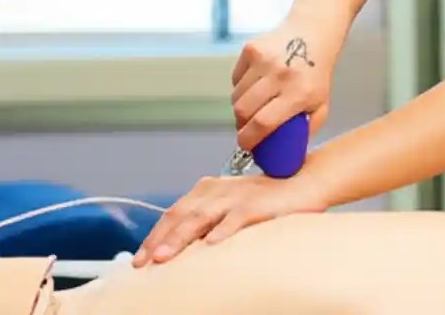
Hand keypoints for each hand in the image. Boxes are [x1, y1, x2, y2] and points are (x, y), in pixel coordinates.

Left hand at [132, 172, 327, 266]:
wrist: (304, 182)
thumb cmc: (267, 200)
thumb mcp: (231, 209)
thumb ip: (210, 222)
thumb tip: (186, 247)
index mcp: (207, 190)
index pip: (173, 212)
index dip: (155, 235)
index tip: (140, 257)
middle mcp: (217, 190)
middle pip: (181, 215)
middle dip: (159, 239)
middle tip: (144, 261)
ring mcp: (236, 195)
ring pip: (201, 216)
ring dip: (180, 238)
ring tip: (165, 257)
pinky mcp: (257, 203)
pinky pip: (236, 217)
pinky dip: (223, 230)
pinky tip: (211, 244)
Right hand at [231, 24, 333, 150]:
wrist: (313, 32)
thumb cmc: (317, 72)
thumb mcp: (321, 105)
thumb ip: (305, 130)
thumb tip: (287, 155)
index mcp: (300, 93)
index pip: (264, 122)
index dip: (249, 138)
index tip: (245, 145)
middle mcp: (281, 75)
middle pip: (243, 110)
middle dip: (241, 125)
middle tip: (247, 128)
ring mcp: (264, 60)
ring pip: (236, 96)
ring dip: (241, 106)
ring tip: (254, 105)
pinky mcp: (251, 49)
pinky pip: (235, 78)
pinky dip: (240, 88)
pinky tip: (255, 85)